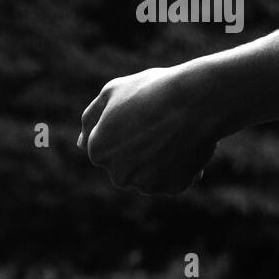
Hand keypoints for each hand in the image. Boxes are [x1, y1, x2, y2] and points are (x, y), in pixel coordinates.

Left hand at [78, 65, 221, 193]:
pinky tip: (189, 145)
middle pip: (127, 164)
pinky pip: (173, 178)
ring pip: (150, 173)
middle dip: (140, 149)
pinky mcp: (172, 188)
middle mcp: (118, 174)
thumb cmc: (152, 90)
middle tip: (159, 125)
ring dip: (160, 160)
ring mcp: (146, 184)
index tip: (141, 115)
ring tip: (175, 134)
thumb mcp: (111, 92)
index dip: (126, 128)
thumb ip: (91, 119)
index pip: (106, 146)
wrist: (197, 99)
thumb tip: (81, 144)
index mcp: (98, 151)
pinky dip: (181, 167)